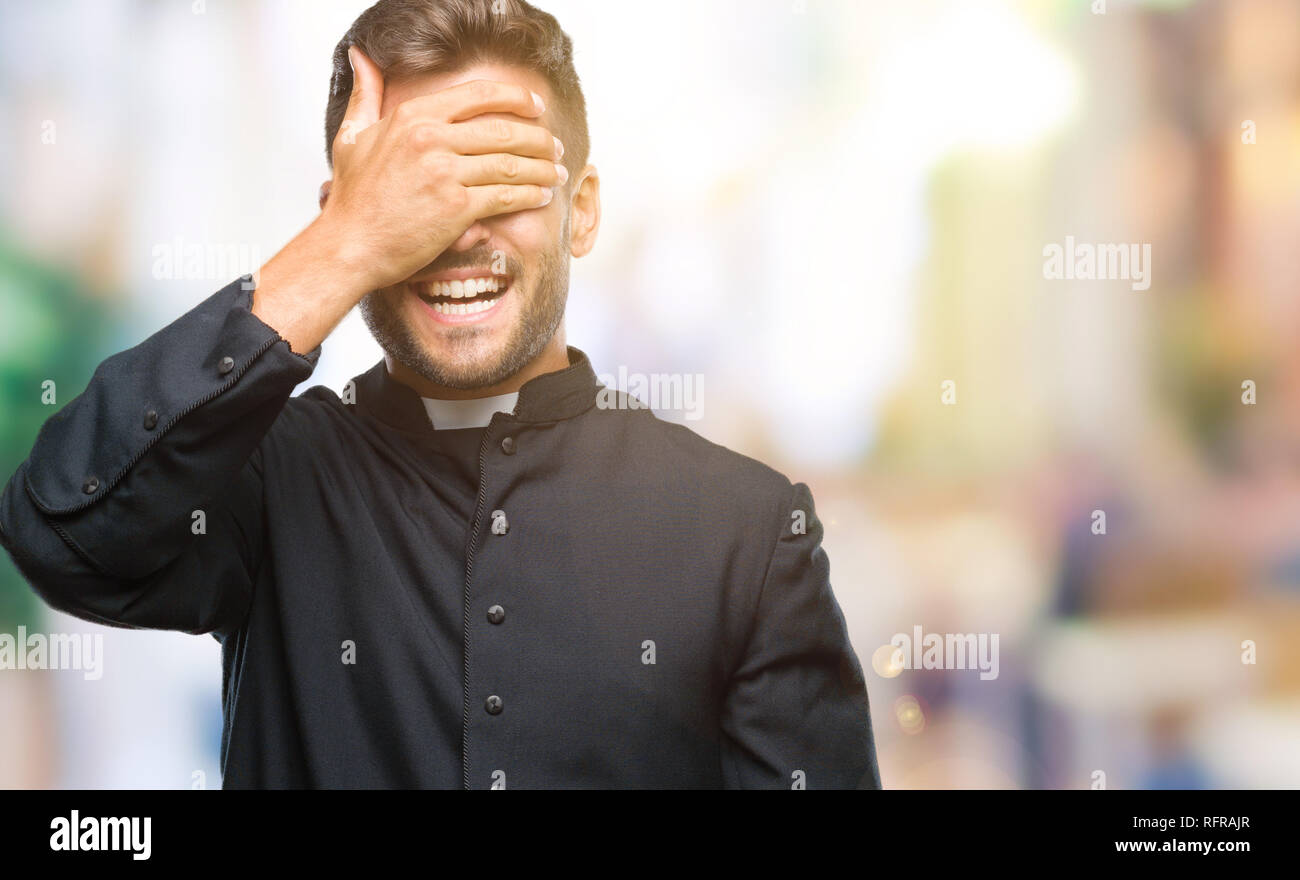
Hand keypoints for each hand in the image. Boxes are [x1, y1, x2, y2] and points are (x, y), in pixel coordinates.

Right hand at [321, 46, 566, 289]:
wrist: (349, 245)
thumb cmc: (353, 197)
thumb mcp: (352, 135)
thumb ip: (365, 95)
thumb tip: (362, 57)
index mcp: (413, 116)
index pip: (478, 95)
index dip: (516, 97)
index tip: (537, 106)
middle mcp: (430, 138)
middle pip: (503, 130)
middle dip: (538, 138)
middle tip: (555, 147)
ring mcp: (444, 172)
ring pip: (510, 164)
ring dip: (542, 169)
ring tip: (557, 172)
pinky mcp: (456, 208)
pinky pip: (505, 196)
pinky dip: (529, 196)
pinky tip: (541, 196)